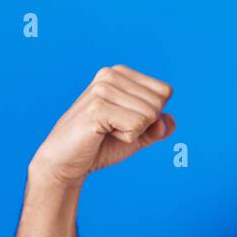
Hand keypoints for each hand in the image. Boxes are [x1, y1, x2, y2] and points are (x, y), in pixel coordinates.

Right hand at [29, 65, 175, 186]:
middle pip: (158, 104)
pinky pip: (137, 126)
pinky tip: (102, 135)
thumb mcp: (137, 135)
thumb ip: (157, 127)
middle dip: (143, 126)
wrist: (66, 162)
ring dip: (133, 133)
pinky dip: (126, 138)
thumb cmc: (100, 146)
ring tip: (107, 132)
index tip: (124, 122)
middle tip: (114, 130)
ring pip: (150, 115)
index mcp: (120, 74)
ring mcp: (102, 89)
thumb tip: (170, 121)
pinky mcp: (97, 107)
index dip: (151, 116)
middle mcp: (110, 75)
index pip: (164, 92)